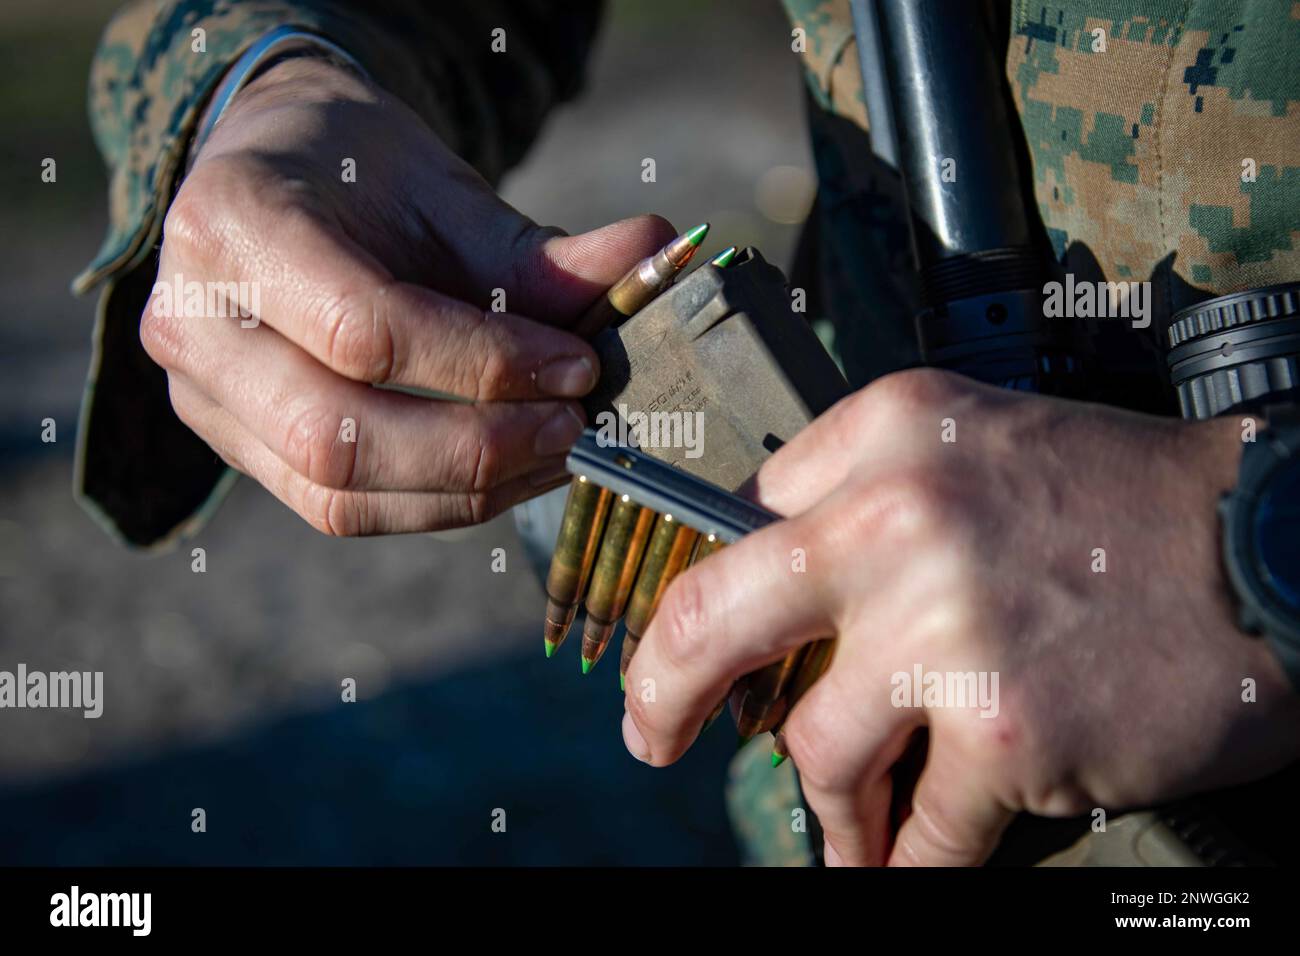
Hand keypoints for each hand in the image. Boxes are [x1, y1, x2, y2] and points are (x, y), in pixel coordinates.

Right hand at [142, 56, 673, 533]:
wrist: (276, 175)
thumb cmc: (363, 172)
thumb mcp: (446, 190)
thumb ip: (539, 249)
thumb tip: (656, 259)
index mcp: (235, 224)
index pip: (365, 330)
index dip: (485, 364)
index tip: (578, 365)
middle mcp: (192, 321)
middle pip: (338, 436)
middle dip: (478, 449)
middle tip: (574, 429)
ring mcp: (202, 396)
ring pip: (337, 493)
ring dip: (467, 491)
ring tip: (556, 454)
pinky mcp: (235, 447)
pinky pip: (341, 508)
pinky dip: (437, 503)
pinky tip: (509, 474)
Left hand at [622, 368, 1299, 864]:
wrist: (1268, 548)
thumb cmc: (1122, 501)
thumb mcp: (976, 438)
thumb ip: (865, 481)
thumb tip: (773, 569)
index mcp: (885, 437)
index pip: (744, 523)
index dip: (715, 597)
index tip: (693, 646)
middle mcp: (896, 521)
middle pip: (713, 620)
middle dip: (662, 692)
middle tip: (648, 737)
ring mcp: (944, 630)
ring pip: (818, 749)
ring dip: (830, 803)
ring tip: (846, 827)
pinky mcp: (1001, 732)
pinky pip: (916, 831)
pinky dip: (899, 860)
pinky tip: (896, 864)